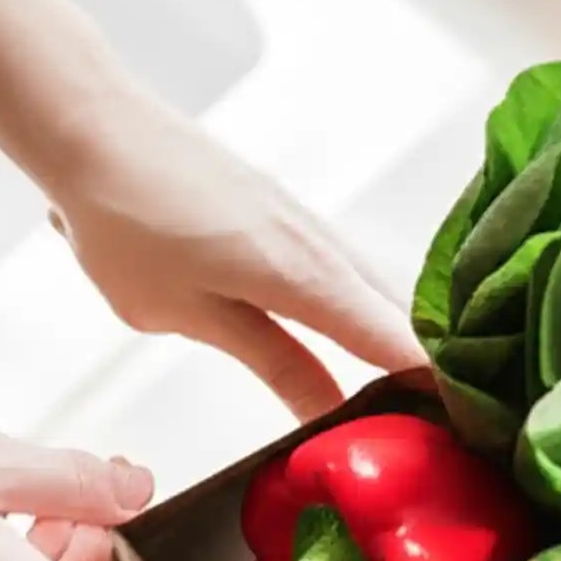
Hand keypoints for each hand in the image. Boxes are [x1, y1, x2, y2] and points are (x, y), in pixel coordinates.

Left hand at [47, 96, 426, 421]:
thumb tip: (326, 410)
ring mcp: (314, 224)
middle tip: (442, 426)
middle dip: (434, 369)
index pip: (400, 343)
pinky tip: (358, 339)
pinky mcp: (294, 215)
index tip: (464, 431)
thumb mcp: (189, 315)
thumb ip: (269, 361)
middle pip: (408, 315)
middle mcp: (325, 245)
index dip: (439, 390)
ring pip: (385, 290)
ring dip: (401, 338)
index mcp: (304, 276)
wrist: (96, 128)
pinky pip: (355, 271)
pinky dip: (371, 310)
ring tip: (407, 394)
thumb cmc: (126, 222)